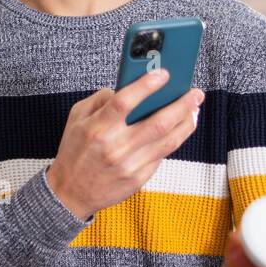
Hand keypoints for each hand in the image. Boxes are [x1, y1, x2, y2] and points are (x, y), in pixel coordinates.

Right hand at [46, 69, 203, 220]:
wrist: (70, 193)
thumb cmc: (74, 152)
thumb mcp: (76, 119)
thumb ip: (99, 99)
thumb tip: (126, 87)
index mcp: (97, 128)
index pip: (125, 101)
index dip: (147, 85)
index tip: (164, 74)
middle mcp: (115, 146)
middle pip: (158, 121)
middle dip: (182, 104)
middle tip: (195, 93)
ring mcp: (129, 164)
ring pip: (169, 140)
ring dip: (187, 123)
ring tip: (194, 110)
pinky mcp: (138, 178)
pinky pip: (162, 155)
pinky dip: (173, 140)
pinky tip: (179, 130)